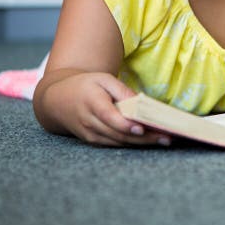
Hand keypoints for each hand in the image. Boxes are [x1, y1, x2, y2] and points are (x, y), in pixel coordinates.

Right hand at [44, 71, 171, 145]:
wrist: (58, 100)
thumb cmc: (86, 86)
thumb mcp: (104, 80)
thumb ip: (122, 91)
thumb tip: (141, 103)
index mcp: (92, 103)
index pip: (109, 117)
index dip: (125, 125)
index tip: (141, 128)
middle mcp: (90, 122)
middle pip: (119, 134)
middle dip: (144, 138)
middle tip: (166, 137)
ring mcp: (90, 134)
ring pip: (119, 142)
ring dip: (142, 144)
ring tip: (165, 140)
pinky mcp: (93, 141)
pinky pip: (115, 144)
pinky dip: (133, 144)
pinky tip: (150, 142)